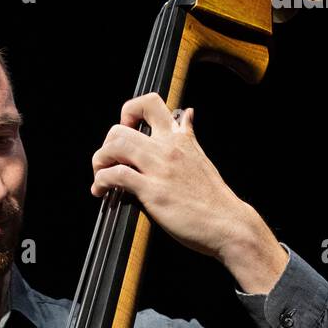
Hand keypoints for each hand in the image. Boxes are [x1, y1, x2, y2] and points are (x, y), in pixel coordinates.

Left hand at [90, 94, 252, 258]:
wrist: (227, 223)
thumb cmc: (213, 197)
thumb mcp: (200, 156)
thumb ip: (188, 136)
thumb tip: (188, 115)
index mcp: (178, 137)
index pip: (150, 103)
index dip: (129, 111)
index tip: (125, 128)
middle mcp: (167, 147)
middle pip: (120, 129)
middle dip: (106, 145)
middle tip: (107, 162)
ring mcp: (159, 168)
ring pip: (114, 147)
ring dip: (99, 161)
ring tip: (100, 176)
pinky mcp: (152, 191)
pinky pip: (116, 176)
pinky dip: (101, 181)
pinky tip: (102, 190)